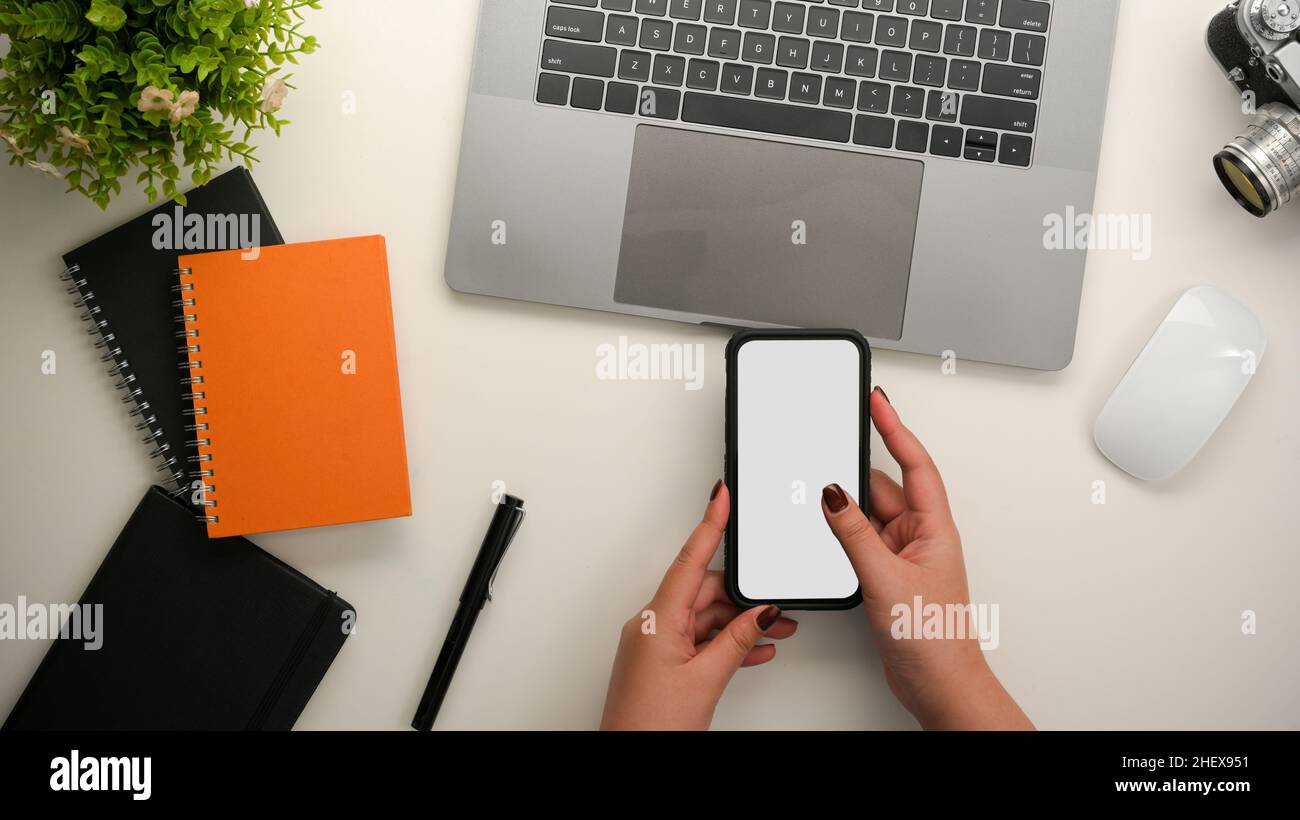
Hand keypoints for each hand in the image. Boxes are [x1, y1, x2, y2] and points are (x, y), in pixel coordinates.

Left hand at [601, 481, 798, 729]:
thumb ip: (737, 640)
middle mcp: (651, 625)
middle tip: (779, 604)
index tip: (721, 495)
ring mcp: (654, 644)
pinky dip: (726, 642)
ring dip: (740, 624)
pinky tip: (753, 650)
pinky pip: (698, 640)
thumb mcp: (706, 679)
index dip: (709, 524)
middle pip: (704, 592)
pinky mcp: (660, 663)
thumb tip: (761, 612)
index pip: (690, 560)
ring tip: (776, 631)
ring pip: (705, 618)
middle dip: (744, 597)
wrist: (628, 759)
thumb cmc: (651, 727)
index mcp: (657, 619)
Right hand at [822, 387, 1032, 729]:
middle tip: (825, 456)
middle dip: (852, 477)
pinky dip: (840, 535)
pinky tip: (826, 539)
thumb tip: (833, 495)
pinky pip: (858, 540)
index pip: (913, 464)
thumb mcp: (885, 578)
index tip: (876, 401)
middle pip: (880, 488)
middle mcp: (919, 536)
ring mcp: (902, 555)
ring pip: (865, 515)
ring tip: (820, 510)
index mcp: (934, 527)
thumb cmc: (933, 638)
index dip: (894, 428)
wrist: (937, 684)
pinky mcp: (886, 574)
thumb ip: (854, 533)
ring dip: (844, 513)